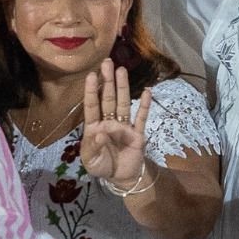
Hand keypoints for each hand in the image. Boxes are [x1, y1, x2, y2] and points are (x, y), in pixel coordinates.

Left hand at [80, 58, 151, 185]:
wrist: (122, 177)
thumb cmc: (102, 166)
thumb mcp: (91, 161)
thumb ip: (94, 147)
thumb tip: (100, 132)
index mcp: (94, 127)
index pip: (92, 106)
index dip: (92, 91)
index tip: (91, 74)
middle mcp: (109, 122)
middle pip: (109, 98)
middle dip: (108, 81)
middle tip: (107, 62)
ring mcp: (124, 126)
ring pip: (123, 103)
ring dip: (123, 87)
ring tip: (122, 70)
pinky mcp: (138, 133)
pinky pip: (141, 117)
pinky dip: (144, 105)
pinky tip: (147, 91)